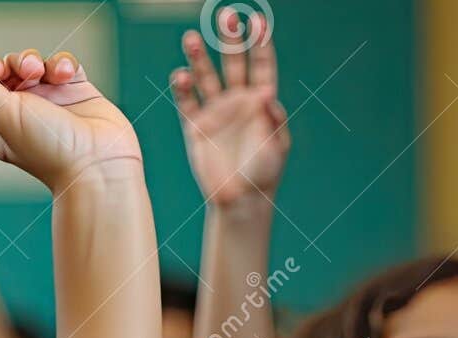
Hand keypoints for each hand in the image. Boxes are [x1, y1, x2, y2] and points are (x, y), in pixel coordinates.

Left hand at [0, 49, 141, 192]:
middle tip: (24, 72)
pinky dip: (63, 64)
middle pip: (8, 71)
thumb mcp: (5, 116)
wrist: (97, 163)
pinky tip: (66, 75)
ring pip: (35, 64)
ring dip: (35, 61)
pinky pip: (64, 64)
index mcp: (1, 123)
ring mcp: (51, 100)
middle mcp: (25, 112)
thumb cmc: (48, 148)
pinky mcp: (78, 91)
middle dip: (12, 65)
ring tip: (43, 73)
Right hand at [171, 9, 288, 205]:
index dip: (260, 44)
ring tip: (192, 38)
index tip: (257, 23)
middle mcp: (237, 101)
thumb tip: (266, 95)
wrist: (240, 199)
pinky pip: (187, 103)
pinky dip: (182, 89)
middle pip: (233, 63)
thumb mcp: (277, 146)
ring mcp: (215, 112)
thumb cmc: (265, 172)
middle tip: (226, 16)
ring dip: (200, 58)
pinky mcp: (195, 127)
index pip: (261, 66)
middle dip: (229, 40)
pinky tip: (180, 75)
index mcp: (261, 101)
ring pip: (206, 77)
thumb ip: (273, 119)